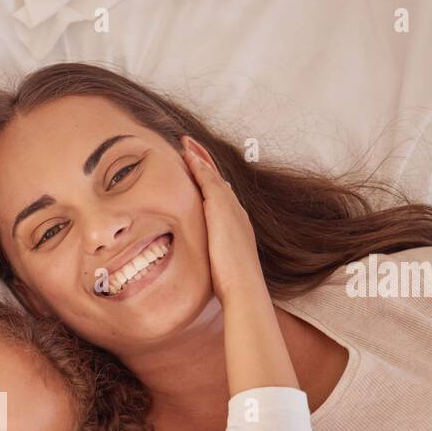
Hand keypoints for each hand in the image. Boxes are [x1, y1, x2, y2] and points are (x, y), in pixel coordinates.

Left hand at [180, 136, 265, 302]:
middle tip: (192, 148)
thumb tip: (206, 266)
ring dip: (200, 158)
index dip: (209, 182)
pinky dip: (199, 165)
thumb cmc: (233, 285)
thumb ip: (213, 258)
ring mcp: (230, 208)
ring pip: (213, 176)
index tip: (199, 171)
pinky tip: (188, 155)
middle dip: (206, 164)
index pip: (221, 198)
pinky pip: (208, 180)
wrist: (244, 286)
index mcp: (236, 225)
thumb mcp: (221, 266)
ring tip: (187, 144)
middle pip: (219, 181)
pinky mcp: (221, 207)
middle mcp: (236, 212)